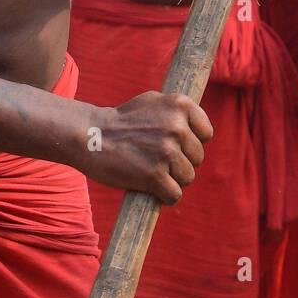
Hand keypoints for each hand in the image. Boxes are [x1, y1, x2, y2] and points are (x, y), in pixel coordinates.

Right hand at [80, 92, 213, 203]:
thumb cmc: (122, 121)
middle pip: (197, 158)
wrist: (90, 136)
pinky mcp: (155, 176)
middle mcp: (177, 126)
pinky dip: (164, 196)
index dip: (191, 143)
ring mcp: (167, 152)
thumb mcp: (154, 101)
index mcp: (180, 105)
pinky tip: (152, 189)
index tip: (175, 145)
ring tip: (152, 172)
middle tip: (157, 160)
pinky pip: (174, 195)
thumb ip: (178, 111)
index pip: (206, 134)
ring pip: (187, 177)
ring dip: (172, 180)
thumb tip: (200, 126)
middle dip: (181, 163)